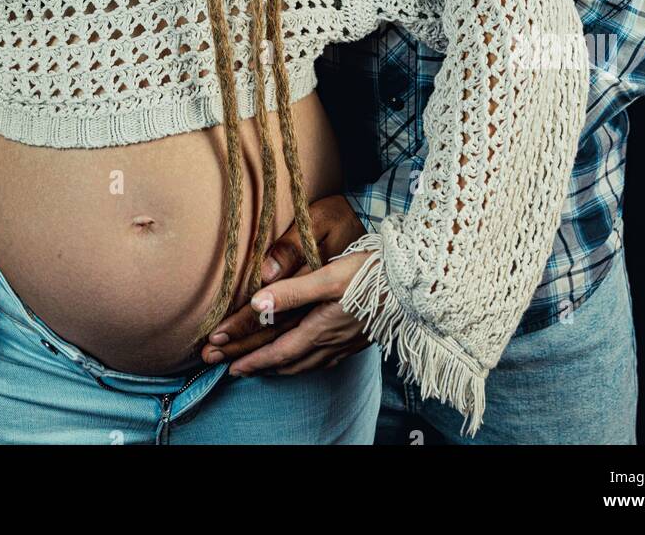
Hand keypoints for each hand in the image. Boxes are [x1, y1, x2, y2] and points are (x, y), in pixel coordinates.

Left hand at [199, 193, 373, 374]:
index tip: (230, 365)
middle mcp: (330, 343)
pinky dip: (304, 363)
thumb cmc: (371, 274)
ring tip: (264, 367)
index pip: (277, 352)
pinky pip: (322, 361)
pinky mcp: (357, 340)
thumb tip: (257, 303)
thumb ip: (292, 291)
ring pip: (306, 364)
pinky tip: (306, 358)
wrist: (414, 283)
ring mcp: (345, 344)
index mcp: (320, 330)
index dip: (252, 359)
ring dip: (281, 367)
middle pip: (287, 362)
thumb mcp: (328, 277)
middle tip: (233, 369)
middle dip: (258, 365)